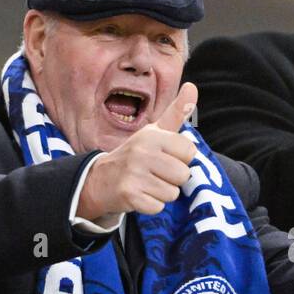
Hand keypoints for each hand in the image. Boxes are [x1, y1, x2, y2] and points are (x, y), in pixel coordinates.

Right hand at [78, 82, 197, 216]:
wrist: (101, 179)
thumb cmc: (136, 154)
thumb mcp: (154, 132)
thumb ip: (175, 113)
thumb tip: (192, 86)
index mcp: (152, 136)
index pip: (189, 152)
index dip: (180, 159)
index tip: (165, 157)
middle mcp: (142, 152)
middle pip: (183, 175)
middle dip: (172, 179)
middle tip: (155, 174)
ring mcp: (133, 173)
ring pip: (172, 193)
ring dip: (162, 193)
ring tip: (147, 184)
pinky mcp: (128, 194)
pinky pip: (158, 207)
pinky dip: (151, 205)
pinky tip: (139, 195)